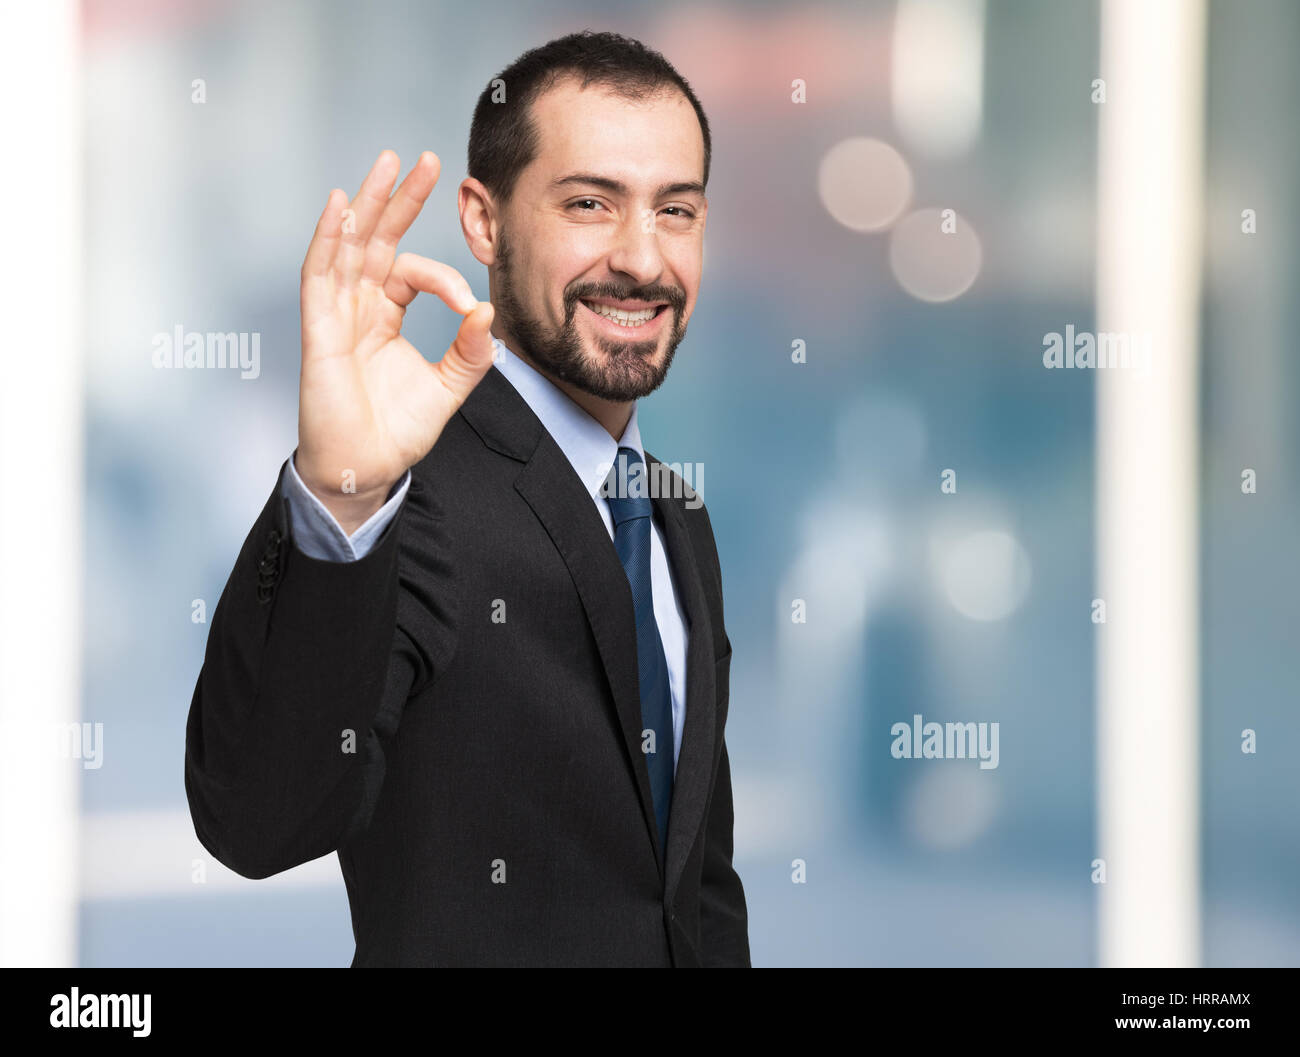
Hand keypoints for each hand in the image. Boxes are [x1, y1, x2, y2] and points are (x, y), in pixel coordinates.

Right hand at [295, 150, 494, 531]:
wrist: (367, 468)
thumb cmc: (397, 431)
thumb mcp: (449, 386)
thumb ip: (470, 350)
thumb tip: (487, 309)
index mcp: (384, 316)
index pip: (411, 272)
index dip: (443, 277)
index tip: (468, 303)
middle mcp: (357, 307)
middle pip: (377, 240)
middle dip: (399, 198)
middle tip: (425, 159)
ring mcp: (335, 314)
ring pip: (349, 245)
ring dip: (366, 202)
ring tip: (386, 162)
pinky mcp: (319, 329)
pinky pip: (319, 274)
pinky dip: (328, 238)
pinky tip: (341, 205)